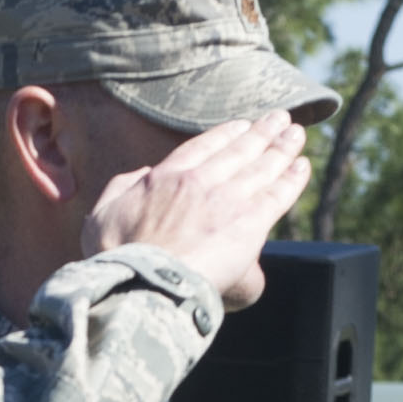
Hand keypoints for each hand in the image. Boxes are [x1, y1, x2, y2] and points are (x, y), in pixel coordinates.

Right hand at [84, 112, 313, 307]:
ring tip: (296, 134)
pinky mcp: (250, 224)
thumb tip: (141, 175)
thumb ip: (122, 189)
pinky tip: (302, 165)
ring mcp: (227, 200)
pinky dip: (292, 178)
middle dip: (262, 132)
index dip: (226, 135)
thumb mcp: (100, 215)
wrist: (142, 282)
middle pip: (239, 150)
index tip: (241, 126)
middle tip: (280, 118)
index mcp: (164, 177)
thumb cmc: (115, 258)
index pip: (202, 148)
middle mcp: (199, 182)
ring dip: (282, 147)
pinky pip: (278, 194)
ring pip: (261, 167)